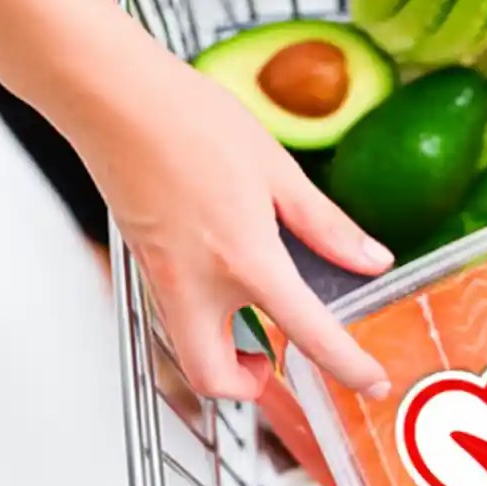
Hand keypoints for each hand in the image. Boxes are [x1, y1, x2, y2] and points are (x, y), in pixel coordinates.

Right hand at [70, 61, 393, 400]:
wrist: (115, 99)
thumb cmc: (188, 123)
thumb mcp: (278, 171)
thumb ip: (327, 226)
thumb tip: (371, 259)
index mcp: (245, 259)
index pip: (308, 334)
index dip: (349, 367)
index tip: (371, 383)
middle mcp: (198, 285)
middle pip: (216, 379)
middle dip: (250, 387)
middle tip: (276, 358)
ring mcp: (164, 281)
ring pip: (190, 354)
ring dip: (224, 356)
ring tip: (253, 316)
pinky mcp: (146, 269)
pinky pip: (176, 319)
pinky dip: (203, 323)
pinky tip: (225, 281)